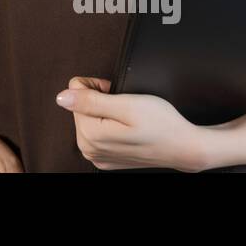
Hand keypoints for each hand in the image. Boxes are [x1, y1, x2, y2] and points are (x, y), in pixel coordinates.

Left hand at [56, 76, 208, 171]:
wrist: (184, 147)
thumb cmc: (161, 124)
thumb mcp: (127, 105)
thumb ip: (91, 100)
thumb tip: (62, 97)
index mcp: (90, 135)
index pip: (75, 92)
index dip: (98, 86)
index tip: (117, 93)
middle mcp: (88, 149)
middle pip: (80, 106)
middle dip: (100, 99)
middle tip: (126, 106)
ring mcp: (97, 156)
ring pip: (88, 118)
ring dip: (105, 111)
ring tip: (128, 117)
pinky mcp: (105, 159)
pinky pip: (97, 132)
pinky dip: (110, 125)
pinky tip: (127, 129)